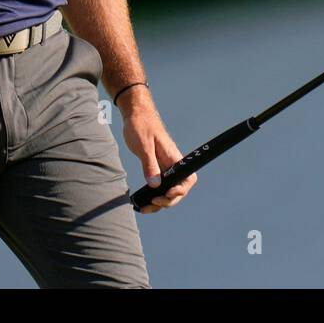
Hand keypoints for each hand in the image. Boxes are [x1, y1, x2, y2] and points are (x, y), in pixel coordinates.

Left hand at [119, 91, 197, 212]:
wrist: (135, 114)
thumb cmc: (141, 125)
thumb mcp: (144, 145)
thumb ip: (150, 165)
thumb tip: (155, 185)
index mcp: (174, 158)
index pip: (188, 179)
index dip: (181, 191)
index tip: (167, 194)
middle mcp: (173, 164)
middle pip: (179, 190)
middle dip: (168, 201)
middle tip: (152, 203)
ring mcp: (166, 167)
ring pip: (169, 190)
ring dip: (160, 202)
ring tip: (144, 208)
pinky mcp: (157, 167)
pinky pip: (159, 186)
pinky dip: (153, 196)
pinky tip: (143, 201)